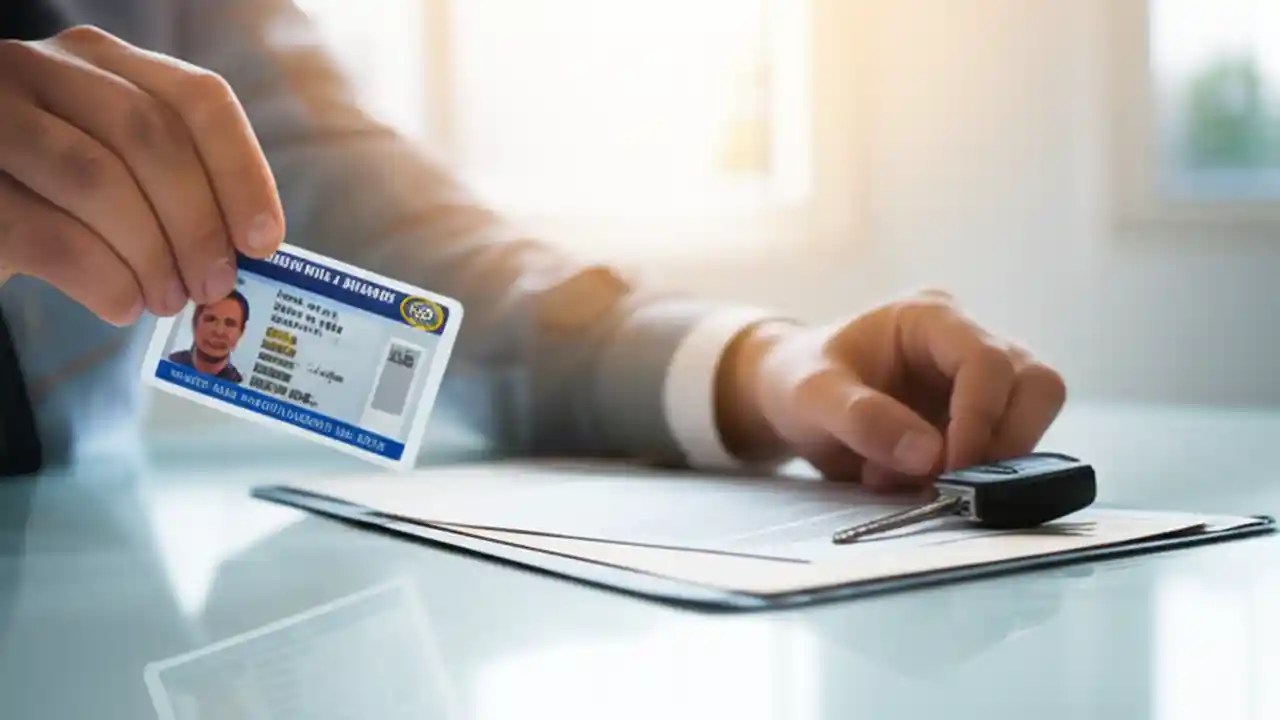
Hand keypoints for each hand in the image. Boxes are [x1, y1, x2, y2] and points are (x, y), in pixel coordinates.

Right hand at [0, 25, 283, 324]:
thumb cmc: (49, 194)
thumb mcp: (112, 164)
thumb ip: (170, 183)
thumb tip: (245, 249)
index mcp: (98, 59)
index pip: (198, 98)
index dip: (243, 173)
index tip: (264, 241)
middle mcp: (39, 69)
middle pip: (150, 136)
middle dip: (197, 223)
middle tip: (215, 285)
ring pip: (98, 180)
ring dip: (152, 255)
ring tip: (168, 300)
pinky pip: (52, 237)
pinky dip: (104, 281)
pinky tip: (122, 306)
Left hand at [716, 290, 1066, 489]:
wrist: (789, 396)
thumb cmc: (797, 381)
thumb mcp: (811, 398)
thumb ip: (863, 420)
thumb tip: (929, 456)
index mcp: (928, 318)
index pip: (988, 361)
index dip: (980, 418)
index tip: (950, 469)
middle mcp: (966, 340)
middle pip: (1037, 383)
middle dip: (1006, 441)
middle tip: (953, 483)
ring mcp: (979, 378)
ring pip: (1035, 414)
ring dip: (994, 461)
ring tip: (922, 482)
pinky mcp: (980, 414)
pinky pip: (1008, 446)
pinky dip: (976, 474)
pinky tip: (917, 481)